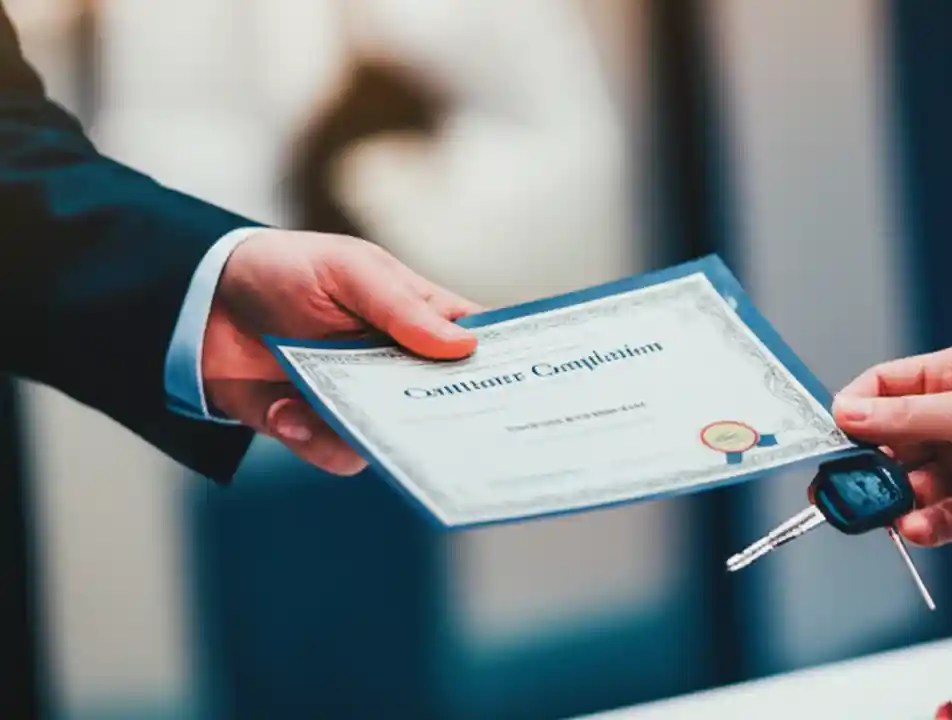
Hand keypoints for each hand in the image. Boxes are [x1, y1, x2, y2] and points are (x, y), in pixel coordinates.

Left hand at [201, 230, 479, 474]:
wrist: (193, 303)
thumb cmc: (284, 268)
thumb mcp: (349, 271)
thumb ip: (402, 309)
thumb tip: (462, 347)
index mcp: (420, 317)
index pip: (480, 344)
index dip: (504, 365)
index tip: (524, 387)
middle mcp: (399, 365)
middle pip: (448, 405)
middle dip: (448, 422)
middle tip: (436, 425)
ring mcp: (362, 400)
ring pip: (395, 440)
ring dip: (358, 428)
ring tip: (310, 400)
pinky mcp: (320, 428)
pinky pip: (339, 454)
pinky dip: (310, 435)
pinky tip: (284, 407)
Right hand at [833, 343, 951, 544]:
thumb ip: (903, 417)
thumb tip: (845, 412)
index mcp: (949, 381)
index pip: (881, 390)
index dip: (854, 411)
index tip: (831, 435)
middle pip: (888, 445)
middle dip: (867, 467)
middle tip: (841, 488)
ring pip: (909, 487)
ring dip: (897, 501)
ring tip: (891, 510)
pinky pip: (938, 520)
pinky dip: (924, 526)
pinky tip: (917, 526)